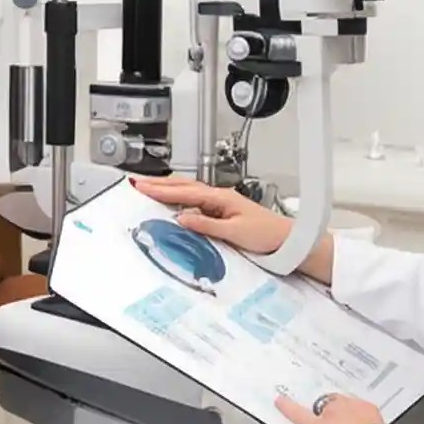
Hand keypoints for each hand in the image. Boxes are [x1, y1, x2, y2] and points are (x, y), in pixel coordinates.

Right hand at [130, 176, 290, 254]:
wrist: (288, 240)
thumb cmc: (266, 235)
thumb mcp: (234, 233)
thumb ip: (206, 225)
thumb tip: (181, 217)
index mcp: (220, 197)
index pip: (184, 191)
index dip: (160, 189)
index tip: (140, 187)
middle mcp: (219, 196)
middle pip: (183, 186)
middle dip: (158, 184)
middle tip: (136, 183)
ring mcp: (221, 201)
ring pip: (188, 190)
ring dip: (167, 188)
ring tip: (148, 187)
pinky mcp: (223, 210)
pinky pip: (195, 199)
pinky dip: (179, 197)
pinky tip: (172, 201)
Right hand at [276, 393, 383, 423]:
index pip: (297, 415)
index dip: (288, 407)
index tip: (280, 400)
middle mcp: (331, 412)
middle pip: (325, 407)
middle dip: (329, 414)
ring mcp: (350, 407)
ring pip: (344, 404)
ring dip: (347, 413)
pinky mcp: (368, 407)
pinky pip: (362, 407)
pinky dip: (364, 415)